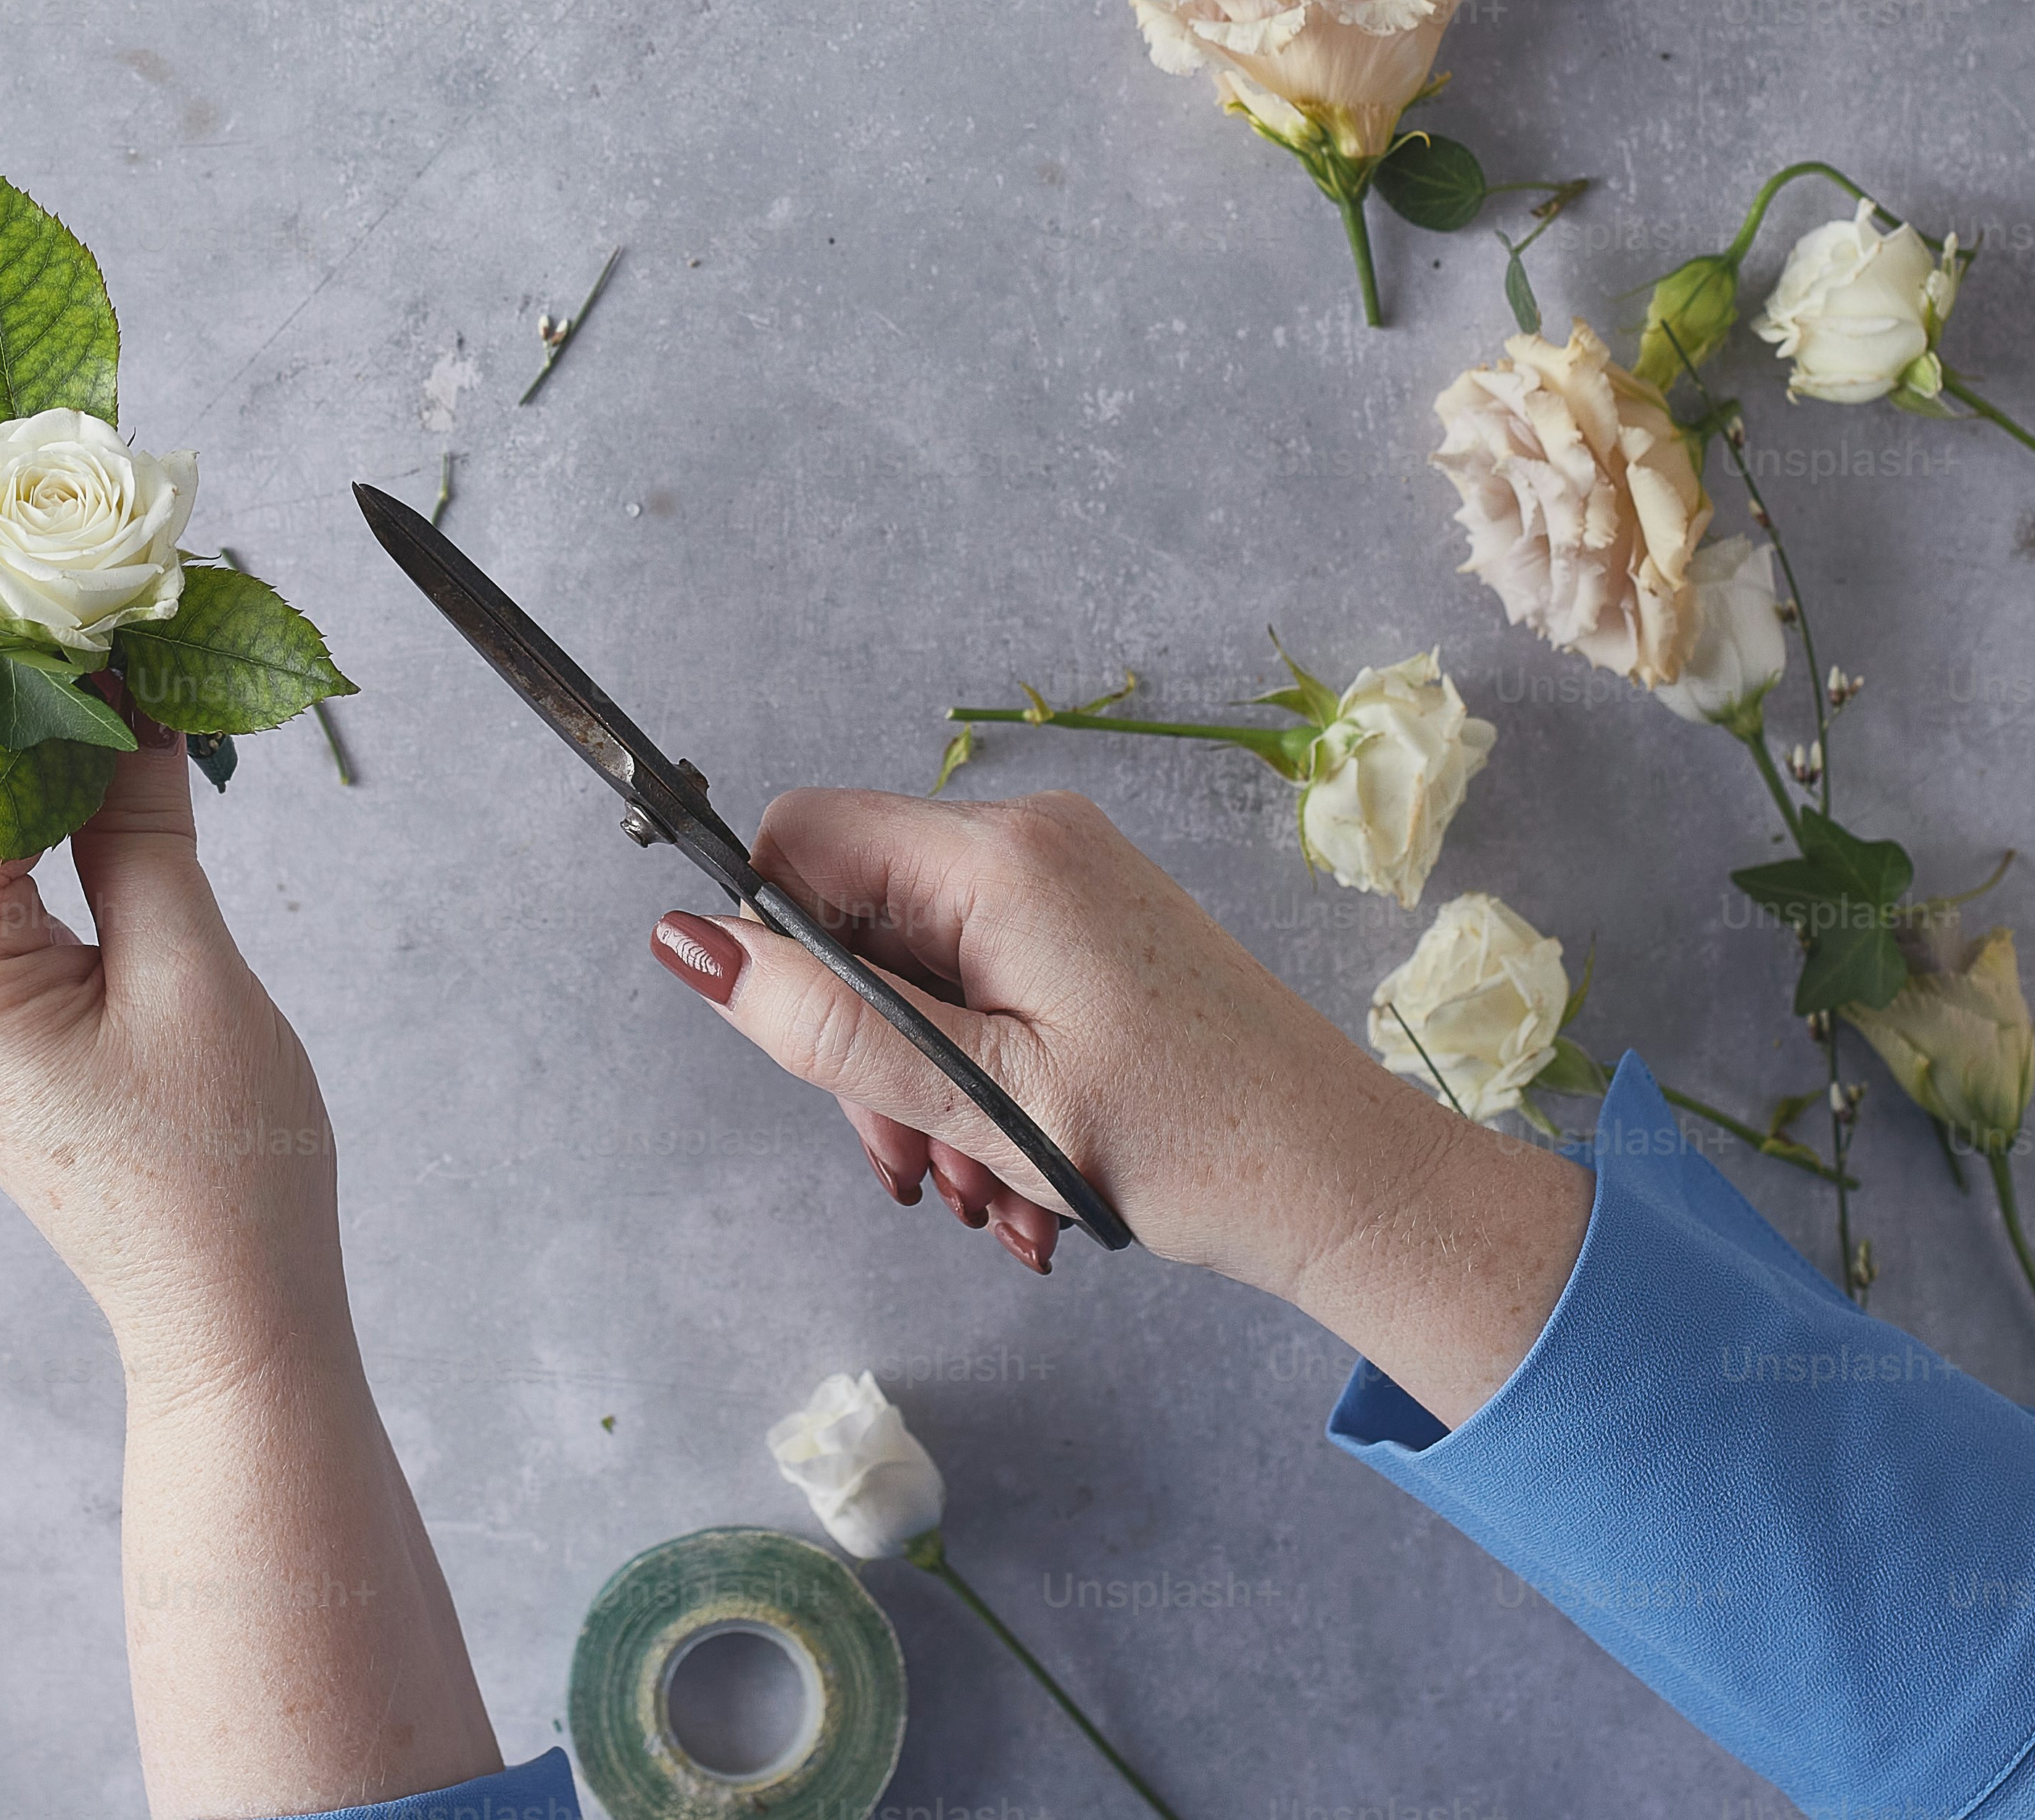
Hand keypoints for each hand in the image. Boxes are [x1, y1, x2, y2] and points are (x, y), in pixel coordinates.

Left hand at [0, 673, 344, 1390]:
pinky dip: (25, 806)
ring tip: (105, 679)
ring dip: (3, 745)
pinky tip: (104, 768)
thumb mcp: (192, 969)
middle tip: (84, 622)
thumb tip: (127, 692)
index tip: (75, 601)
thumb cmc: (221, 1167)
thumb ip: (141, 820)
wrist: (225, 1311)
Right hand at [648, 786, 1589, 1423]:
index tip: (818, 1059)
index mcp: (999, 857)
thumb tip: (686, 943)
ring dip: (927, 1094)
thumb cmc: (1188, 1143)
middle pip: (860, 917)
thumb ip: (826, 1022)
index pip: (804, 836)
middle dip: (867, 1055)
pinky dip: (985, 1085)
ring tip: (986, 1198)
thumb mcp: (981, 1097)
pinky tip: (1023, 1182)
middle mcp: (1033, 842)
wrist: (1348, 1183)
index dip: (776, 944)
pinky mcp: (1097, 933)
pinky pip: (988, 989)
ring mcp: (1071, 885)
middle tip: (916, 1171)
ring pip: (920, 971)